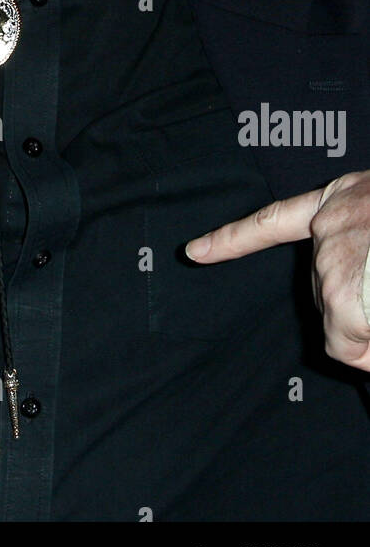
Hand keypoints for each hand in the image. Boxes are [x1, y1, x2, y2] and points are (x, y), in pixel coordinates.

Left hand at [185, 171, 369, 371]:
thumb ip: (363, 246)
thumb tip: (357, 313)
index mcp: (346, 196)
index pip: (275, 219)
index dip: (234, 238)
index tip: (194, 250)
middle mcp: (330, 222)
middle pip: (325, 288)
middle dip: (359, 310)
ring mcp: (333, 258)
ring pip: (342, 321)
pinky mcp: (345, 295)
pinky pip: (345, 344)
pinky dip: (367, 350)